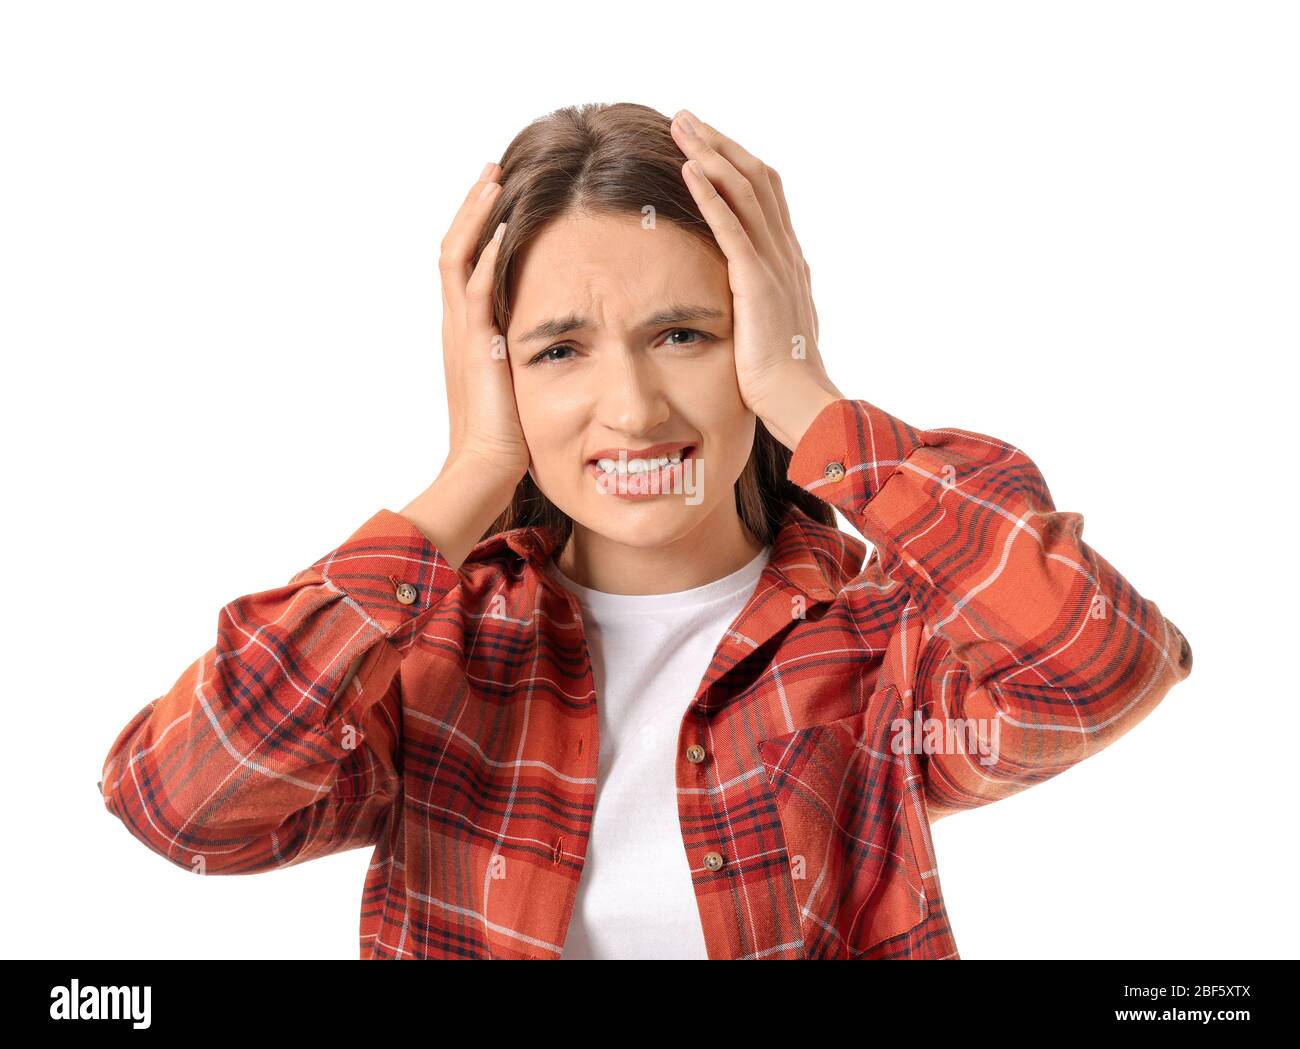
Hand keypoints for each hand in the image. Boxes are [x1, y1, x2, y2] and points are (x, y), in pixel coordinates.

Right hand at [437, 162, 530, 483]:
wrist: (483, 472)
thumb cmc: (506, 441)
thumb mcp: (515, 386)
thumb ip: (525, 357)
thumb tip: (552, 341)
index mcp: (465, 333)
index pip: (465, 266)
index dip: (477, 229)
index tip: (497, 196)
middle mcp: (456, 326)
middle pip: (454, 249)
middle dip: (473, 207)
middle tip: (492, 170)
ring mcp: (461, 334)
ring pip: (457, 257)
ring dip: (476, 216)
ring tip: (493, 179)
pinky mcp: (475, 348)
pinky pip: (476, 290)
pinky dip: (488, 255)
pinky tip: (504, 227)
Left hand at [671, 110, 845, 449]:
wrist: (801, 404)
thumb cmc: (782, 380)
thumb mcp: (771, 329)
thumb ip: (762, 302)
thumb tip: (751, 294)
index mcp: (787, 262)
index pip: (764, 195)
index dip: (735, 162)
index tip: (704, 141)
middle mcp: (785, 253)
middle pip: (754, 178)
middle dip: (718, 143)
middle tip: (684, 116)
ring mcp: (774, 265)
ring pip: (744, 191)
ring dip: (710, 153)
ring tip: (681, 126)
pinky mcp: (757, 284)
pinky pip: (732, 228)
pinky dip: (711, 194)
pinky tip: (689, 169)